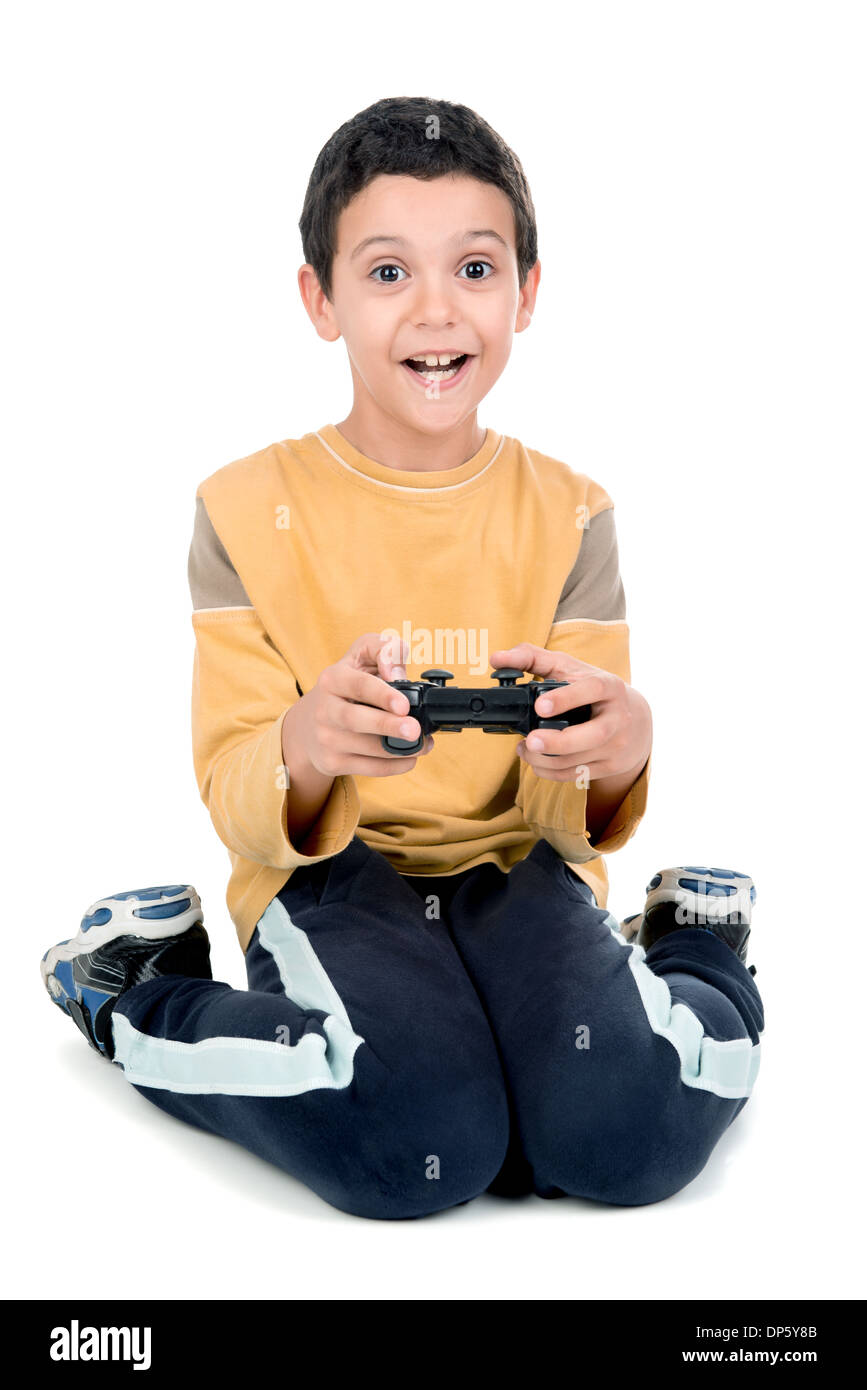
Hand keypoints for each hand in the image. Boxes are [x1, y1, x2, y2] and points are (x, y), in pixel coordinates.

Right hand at [288, 632, 433, 778]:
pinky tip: (410, 757)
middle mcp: (325, 710)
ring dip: (400, 749)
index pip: (358, 685)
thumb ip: (384, 649)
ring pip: (366, 748)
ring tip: (424, 743)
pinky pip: (369, 768)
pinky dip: (394, 766)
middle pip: (356, 720)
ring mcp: (326, 739)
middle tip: (415, 730)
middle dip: (388, 726)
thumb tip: (396, 673)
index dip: (382, 695)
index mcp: (333, 679)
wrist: (308, 725)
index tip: (404, 705)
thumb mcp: (361, 656)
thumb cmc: (346, 686)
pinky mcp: (332, 762)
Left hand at [490, 641, 651, 783]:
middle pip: (593, 735)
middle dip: (559, 741)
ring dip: (545, 759)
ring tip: (524, 748)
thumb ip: (532, 658)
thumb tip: (496, 659)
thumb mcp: (568, 668)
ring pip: (580, 760)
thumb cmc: (593, 689)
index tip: (540, 705)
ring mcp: (617, 745)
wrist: (634, 719)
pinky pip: (576, 775)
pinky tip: (536, 761)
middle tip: (530, 741)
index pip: (593, 689)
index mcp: (609, 686)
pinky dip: (551, 772)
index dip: (567, 698)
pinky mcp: (610, 766)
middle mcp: (619, 717)